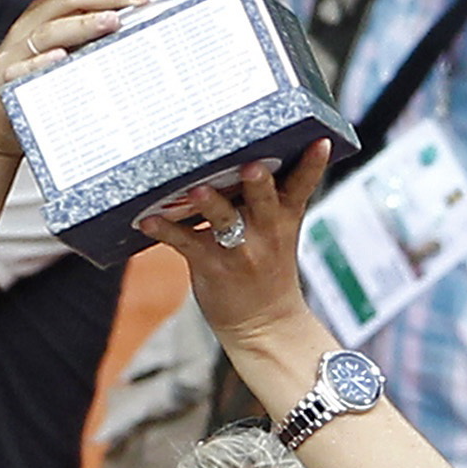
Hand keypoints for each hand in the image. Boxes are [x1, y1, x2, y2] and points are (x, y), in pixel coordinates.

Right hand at [0, 0, 169, 157]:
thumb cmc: (38, 82)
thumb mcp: (69, 49)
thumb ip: (98, 21)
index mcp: (47, 14)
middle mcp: (31, 28)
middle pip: (68, 0)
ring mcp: (16, 55)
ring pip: (48, 32)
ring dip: (81, 25)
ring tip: (111, 21)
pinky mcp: (4, 85)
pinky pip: (20, 71)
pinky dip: (40, 63)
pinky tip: (60, 58)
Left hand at [139, 140, 333, 350]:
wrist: (265, 325)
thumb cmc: (265, 268)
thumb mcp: (277, 232)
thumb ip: (264, 199)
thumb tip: (240, 155)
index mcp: (284, 217)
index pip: (303, 185)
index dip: (311, 164)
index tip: (319, 142)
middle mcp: (265, 231)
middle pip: (264, 199)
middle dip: (259, 183)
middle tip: (252, 167)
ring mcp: (239, 249)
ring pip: (225, 220)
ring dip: (211, 204)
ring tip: (198, 190)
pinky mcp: (211, 265)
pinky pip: (185, 243)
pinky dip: (165, 230)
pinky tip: (147, 220)